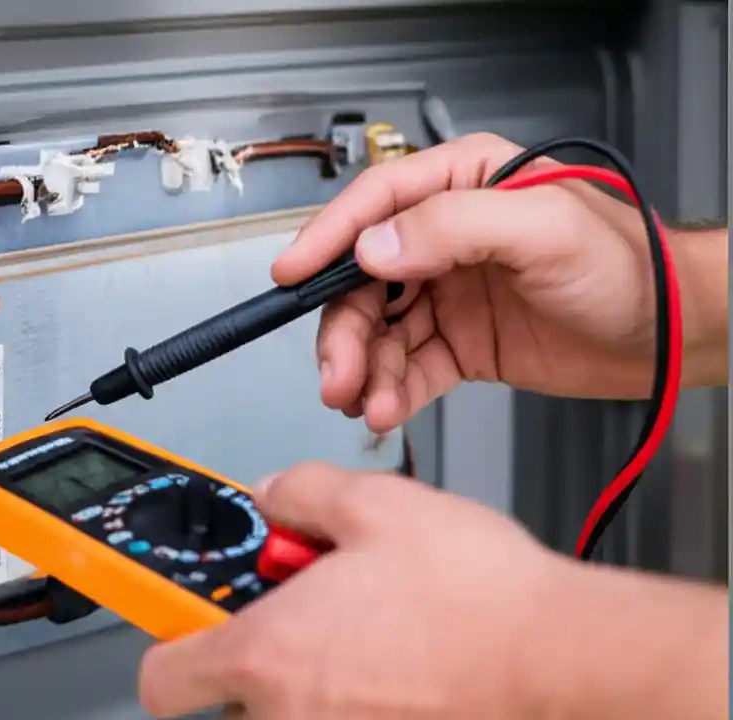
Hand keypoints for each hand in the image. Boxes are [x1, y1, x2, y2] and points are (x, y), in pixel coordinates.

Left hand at [136, 464, 729, 718]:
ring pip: (293, 717)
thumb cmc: (478, 597)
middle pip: (232, 700)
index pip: (162, 678)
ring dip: (314, 686)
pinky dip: (362, 702)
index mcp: (266, 653)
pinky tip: (406, 671)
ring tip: (371, 642)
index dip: (170, 644)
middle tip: (309, 618)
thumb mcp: (374, 503)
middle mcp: (290, 718)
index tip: (185, 625)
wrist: (564, 660)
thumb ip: (301, 492)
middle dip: (261, 658)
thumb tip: (275, 496)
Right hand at [272, 132, 723, 433]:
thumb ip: (455, 226)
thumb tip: (376, 244)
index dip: (327, 238)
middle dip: (343, 330)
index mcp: (463, 185)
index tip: (291, 272)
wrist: (671, 336)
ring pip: (377, 330)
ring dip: (361, 367)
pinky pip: (406, 367)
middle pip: (362, 279)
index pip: (375, 203)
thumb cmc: (630, 265)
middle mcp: (445, 237)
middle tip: (337, 372)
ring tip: (361, 400)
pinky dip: (389, 391)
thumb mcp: (543, 228)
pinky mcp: (457, 344)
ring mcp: (447, 293)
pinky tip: (385, 408)